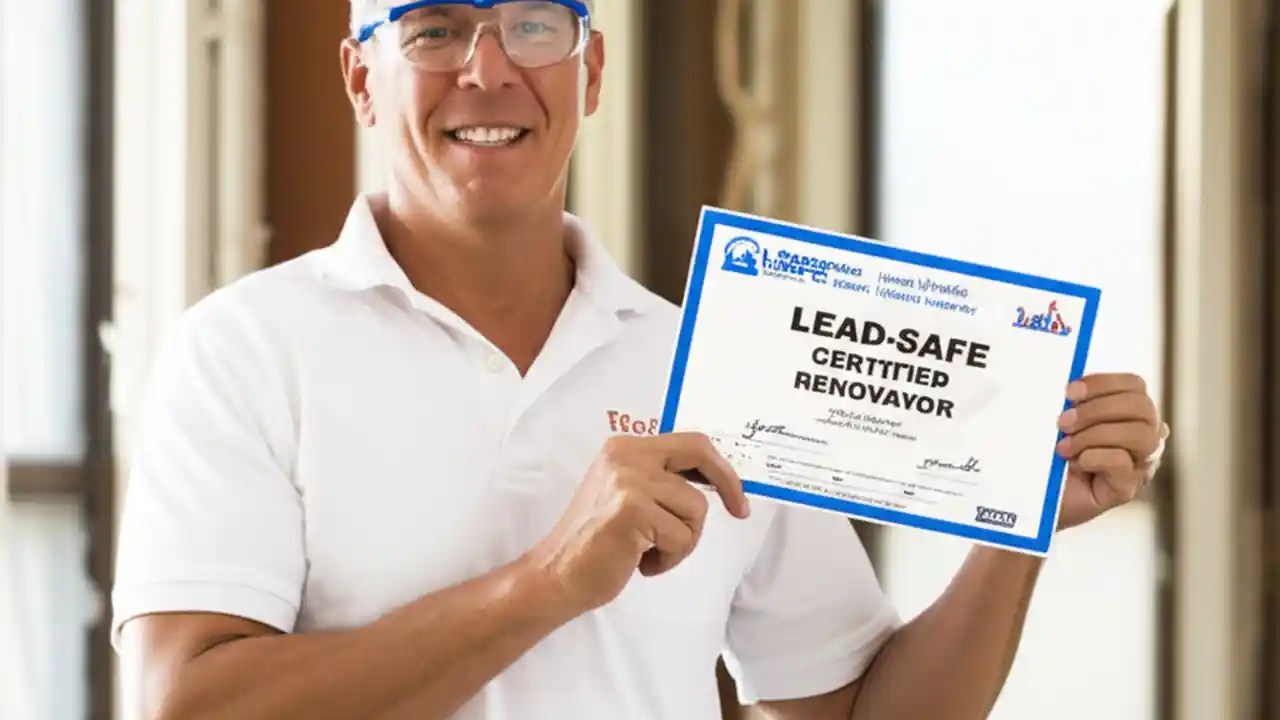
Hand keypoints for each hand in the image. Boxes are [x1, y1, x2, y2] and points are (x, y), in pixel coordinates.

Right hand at [526, 433, 750, 615]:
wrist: (556, 575)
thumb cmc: (596, 544)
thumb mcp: (626, 494)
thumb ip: (660, 480)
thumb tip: (714, 480)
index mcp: (625, 447)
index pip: (689, 442)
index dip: (719, 467)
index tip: (734, 494)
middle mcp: (626, 455)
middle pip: (700, 455)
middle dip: (728, 484)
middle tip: (739, 511)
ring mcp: (628, 480)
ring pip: (696, 509)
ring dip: (682, 541)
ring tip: (648, 552)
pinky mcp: (632, 510)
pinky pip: (682, 537)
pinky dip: (669, 558)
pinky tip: (640, 563)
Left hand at [1054, 373, 1168, 529]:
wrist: (1030, 498)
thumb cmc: (1046, 455)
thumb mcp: (1058, 422)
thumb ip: (1071, 401)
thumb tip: (1070, 387)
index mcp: (1126, 415)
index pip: (1135, 386)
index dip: (1104, 383)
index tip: (1069, 392)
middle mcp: (1140, 438)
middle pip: (1142, 407)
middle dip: (1097, 409)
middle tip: (1063, 422)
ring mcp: (1137, 465)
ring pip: (1140, 435)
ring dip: (1095, 434)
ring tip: (1064, 447)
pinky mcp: (1125, 489)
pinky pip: (1123, 462)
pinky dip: (1095, 457)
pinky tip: (1075, 464)